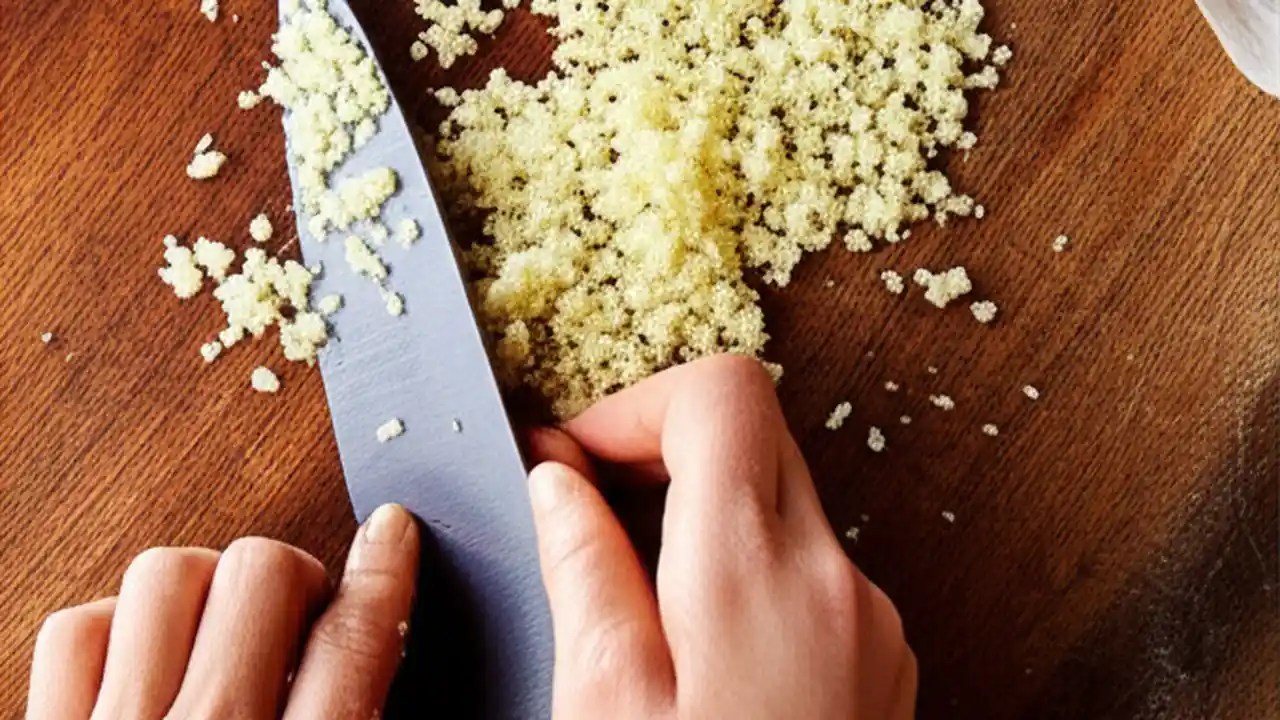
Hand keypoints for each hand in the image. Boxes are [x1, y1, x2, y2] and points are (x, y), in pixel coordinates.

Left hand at [27, 504, 419, 718]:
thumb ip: (349, 710)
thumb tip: (370, 631)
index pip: (354, 642)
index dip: (384, 573)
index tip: (391, 532)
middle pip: (264, 575)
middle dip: (290, 576)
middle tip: (294, 612)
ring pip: (170, 576)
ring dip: (206, 588)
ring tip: (217, 631)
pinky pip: (78, 627)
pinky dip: (116, 625)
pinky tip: (144, 657)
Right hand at [526, 355, 916, 718]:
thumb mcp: (605, 700)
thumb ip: (582, 571)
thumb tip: (558, 482)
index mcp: (753, 570)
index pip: (720, 391)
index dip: (635, 406)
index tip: (581, 460)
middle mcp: (834, 577)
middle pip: (756, 433)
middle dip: (664, 451)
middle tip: (600, 511)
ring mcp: (872, 617)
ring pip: (784, 500)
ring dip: (707, 515)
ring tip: (645, 594)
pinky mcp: (885, 655)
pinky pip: (814, 567)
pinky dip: (754, 573)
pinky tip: (709, 645)